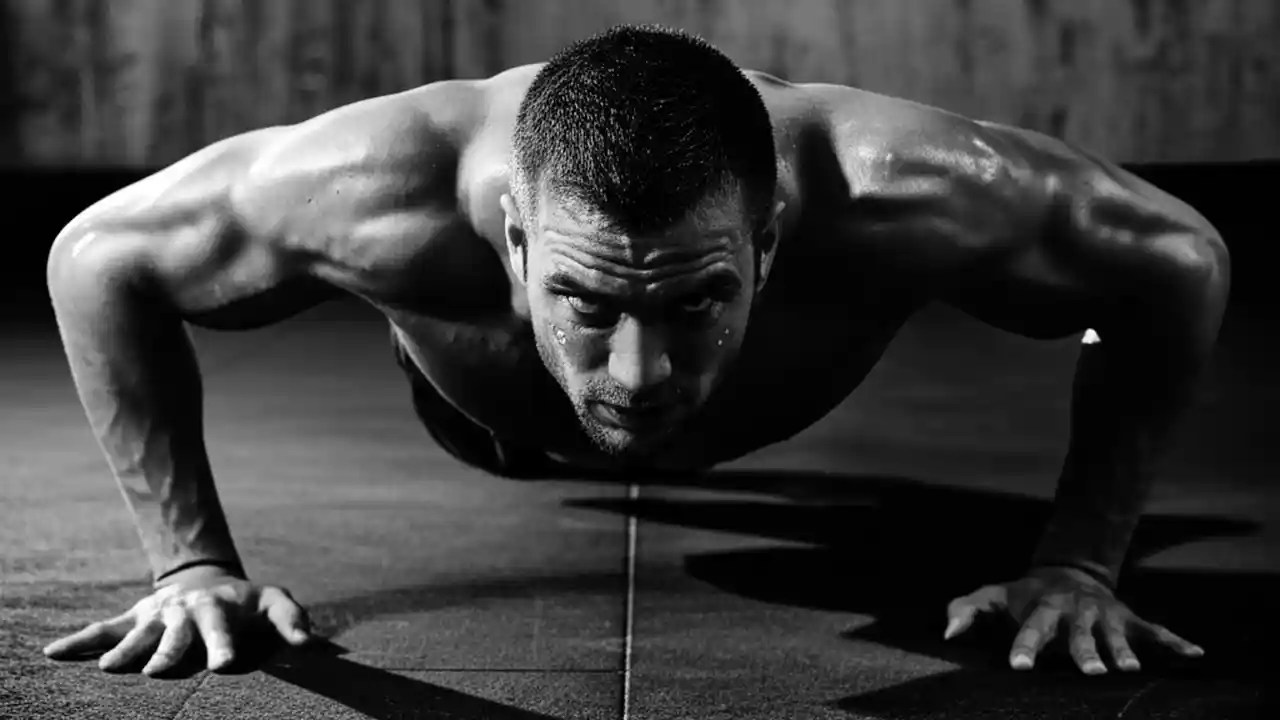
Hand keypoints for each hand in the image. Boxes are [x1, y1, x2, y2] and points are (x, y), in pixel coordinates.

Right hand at [42, 565, 311, 675]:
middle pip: (176, 632)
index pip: (221, 626)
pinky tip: (54, 652)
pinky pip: (105, 629)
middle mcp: (184, 610)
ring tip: (109, 669)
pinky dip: (80, 640)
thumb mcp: (274, 602)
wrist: (208, 577)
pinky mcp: (135, 618)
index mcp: (219, 607)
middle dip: (168, 651)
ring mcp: (156, 615)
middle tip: (156, 672)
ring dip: (124, 650)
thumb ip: (292, 619)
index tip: (222, 665)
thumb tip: (310, 643)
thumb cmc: (247, 601)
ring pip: (137, 633)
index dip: (222, 644)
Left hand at [943, 566, 1204, 673]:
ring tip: (1130, 670)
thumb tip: (945, 630)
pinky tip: (1195, 653)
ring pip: (1116, 634)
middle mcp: (1075, 611)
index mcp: (1042, 608)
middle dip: (1084, 651)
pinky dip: (1175, 641)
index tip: (1019, 667)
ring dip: (1124, 650)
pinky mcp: (1129, 618)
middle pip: (1079, 634)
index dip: (1024, 646)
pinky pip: (1155, 629)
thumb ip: (966, 609)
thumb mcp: (993, 596)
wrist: (1068, 570)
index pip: (1030, 629)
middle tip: (1091, 672)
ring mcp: (1105, 614)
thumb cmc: (1025, 595)